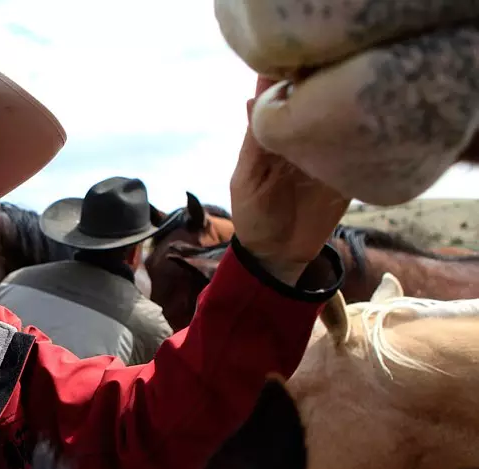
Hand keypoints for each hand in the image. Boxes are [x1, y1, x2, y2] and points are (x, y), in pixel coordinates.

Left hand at [230, 76, 351, 285]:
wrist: (276, 255)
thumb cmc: (253, 216)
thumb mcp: (247, 179)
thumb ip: (253, 143)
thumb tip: (249, 100)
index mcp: (275, 137)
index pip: (284, 100)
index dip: (289, 80)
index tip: (296, 66)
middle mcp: (303, 141)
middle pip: (318, 106)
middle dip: (323, 89)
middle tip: (330, 78)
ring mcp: (328, 157)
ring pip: (341, 125)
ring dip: (347, 111)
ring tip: (351, 97)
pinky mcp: (348, 176)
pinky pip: (360, 154)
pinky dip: (364, 142)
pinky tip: (368, 128)